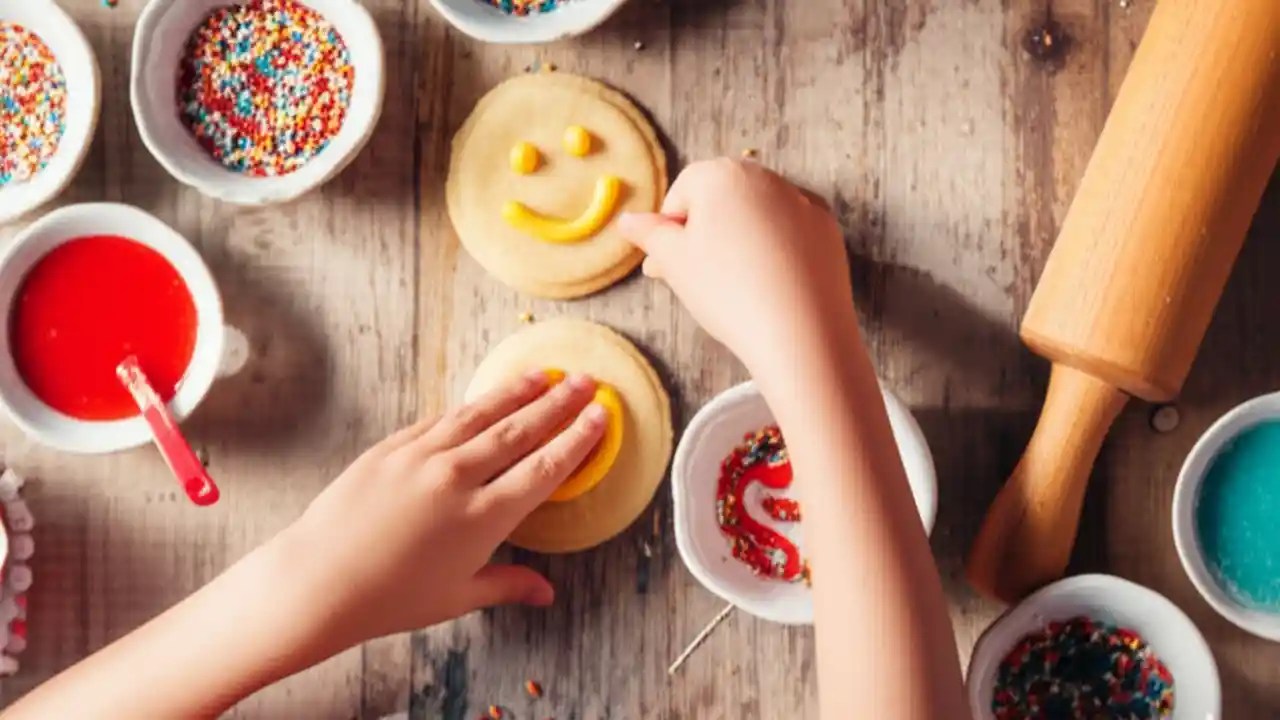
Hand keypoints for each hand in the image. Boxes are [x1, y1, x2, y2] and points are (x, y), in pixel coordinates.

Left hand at [273, 371, 605, 646]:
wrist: (317, 580)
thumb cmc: (389, 599)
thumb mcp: (456, 596)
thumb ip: (507, 585)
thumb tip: (546, 593)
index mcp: (483, 518)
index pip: (544, 468)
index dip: (577, 439)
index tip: (600, 415)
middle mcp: (457, 478)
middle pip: (520, 430)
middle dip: (558, 402)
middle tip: (585, 380)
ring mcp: (421, 457)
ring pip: (480, 415)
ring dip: (516, 393)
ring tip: (543, 375)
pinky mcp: (391, 448)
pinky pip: (439, 420)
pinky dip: (468, 407)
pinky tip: (484, 399)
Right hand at [618, 159, 855, 375]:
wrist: (800, 332)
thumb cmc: (727, 291)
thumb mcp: (674, 262)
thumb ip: (649, 234)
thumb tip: (627, 220)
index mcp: (723, 174)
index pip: (682, 192)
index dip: (670, 230)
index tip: (668, 266)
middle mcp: (766, 176)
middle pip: (721, 200)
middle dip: (704, 233)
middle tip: (693, 279)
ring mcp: (802, 201)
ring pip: (756, 215)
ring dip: (738, 239)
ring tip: (733, 286)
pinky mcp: (828, 229)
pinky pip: (789, 232)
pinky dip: (775, 249)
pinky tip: (769, 283)